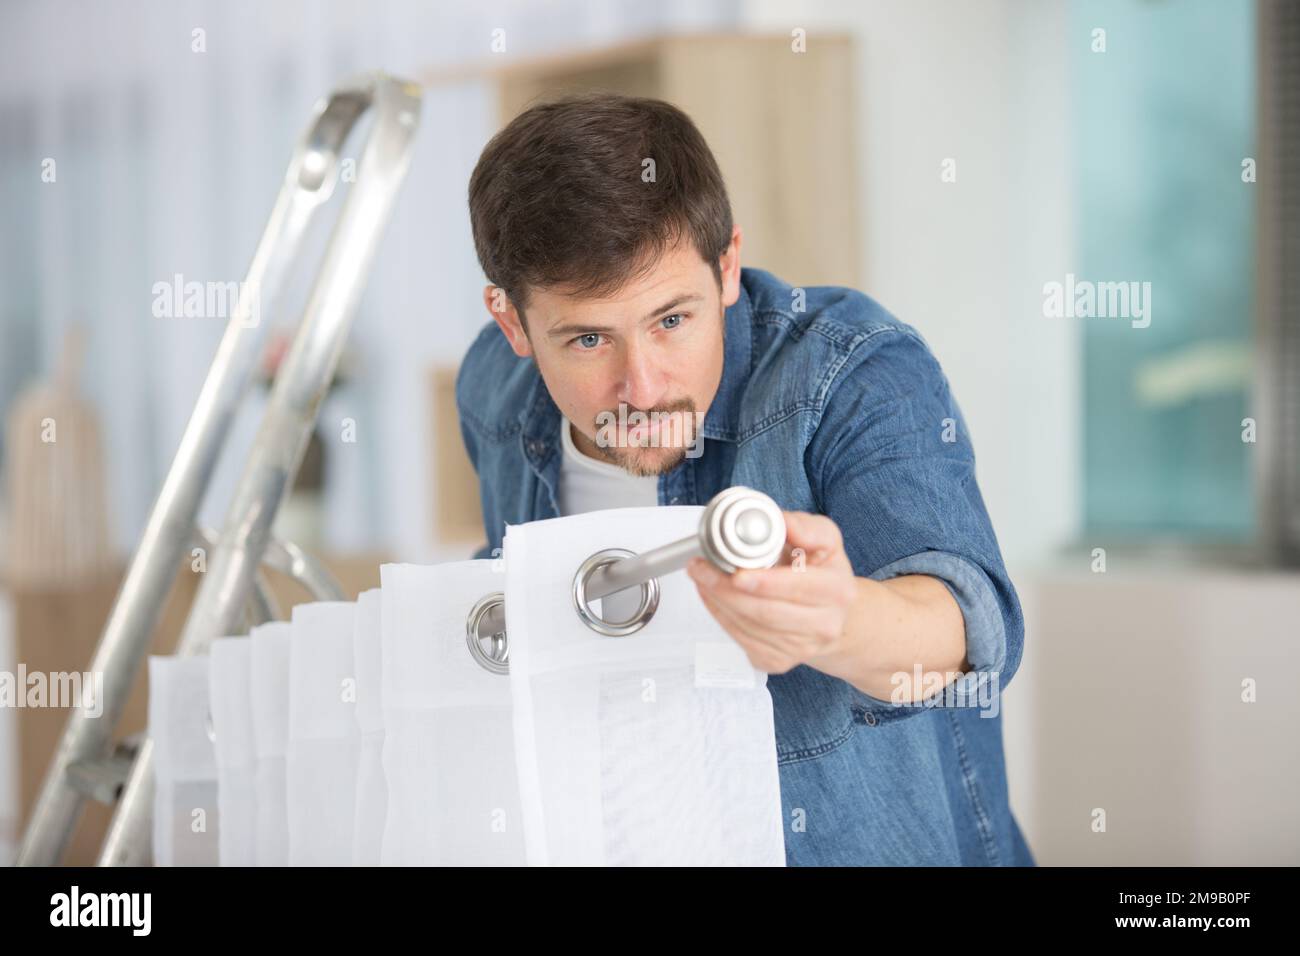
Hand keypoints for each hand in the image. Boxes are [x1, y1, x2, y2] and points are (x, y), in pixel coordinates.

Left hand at [686, 510, 860, 674]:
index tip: (736, 573)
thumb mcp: (826, 540)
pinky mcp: (777, 661)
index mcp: (837, 591)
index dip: (764, 583)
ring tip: (702, 576)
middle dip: (726, 589)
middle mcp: (824, 625)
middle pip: (765, 613)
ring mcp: (801, 648)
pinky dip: (720, 616)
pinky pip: (741, 640)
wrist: (833, 615)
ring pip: (748, 628)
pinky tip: (712, 596)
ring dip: (717, 601)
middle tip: (702, 567)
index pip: (797, 589)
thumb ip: (806, 527)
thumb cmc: (823, 573)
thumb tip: (781, 522)